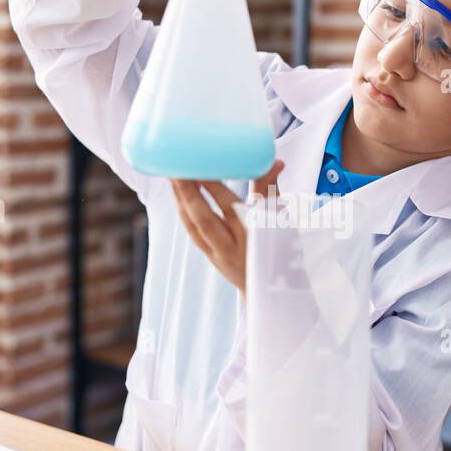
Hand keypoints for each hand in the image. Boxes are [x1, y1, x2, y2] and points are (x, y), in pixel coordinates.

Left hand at [171, 160, 284, 295]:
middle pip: (206, 220)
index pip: (233, 209)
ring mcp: (218, 254)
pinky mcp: (210, 256)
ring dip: (180, 200)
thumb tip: (276, 162)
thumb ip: (271, 190)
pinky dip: (183, 211)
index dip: (215, 188)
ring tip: (172, 174)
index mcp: (255, 236)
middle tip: (176, 168)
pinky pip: (192, 232)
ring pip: (195, 227)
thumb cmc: (275, 248)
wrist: (267, 288)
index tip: (202, 166)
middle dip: (189, 193)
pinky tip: (177, 194)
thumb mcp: (278, 220)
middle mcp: (234, 247)